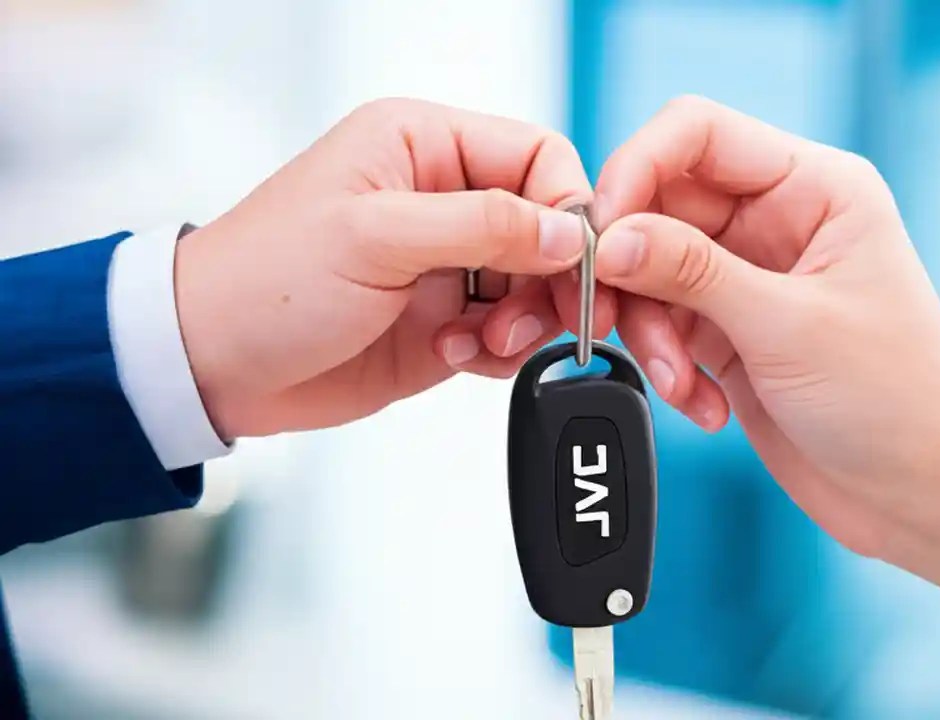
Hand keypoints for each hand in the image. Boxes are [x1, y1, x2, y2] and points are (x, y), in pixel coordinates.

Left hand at [176, 99, 614, 438]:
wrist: (210, 366)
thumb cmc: (265, 281)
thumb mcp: (377, 237)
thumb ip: (483, 227)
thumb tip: (568, 232)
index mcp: (423, 146)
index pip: (536, 157)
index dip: (567, 208)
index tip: (573, 261)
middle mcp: (442, 199)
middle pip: (547, 227)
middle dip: (550, 277)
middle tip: (537, 316)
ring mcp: (445, 264)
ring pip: (536, 286)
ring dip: (522, 321)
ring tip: (479, 340)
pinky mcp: (444, 321)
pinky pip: (508, 333)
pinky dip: (498, 352)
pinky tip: (452, 353)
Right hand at [592, 97, 939, 554]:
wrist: (926, 494)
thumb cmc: (901, 400)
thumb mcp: (789, 327)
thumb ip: (692, 273)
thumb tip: (612, 235)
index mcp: (814, 187)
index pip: (697, 133)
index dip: (638, 169)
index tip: (604, 230)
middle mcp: (779, 221)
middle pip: (660, 204)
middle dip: (634, 269)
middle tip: (619, 320)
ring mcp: (751, 279)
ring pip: (650, 270)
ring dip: (650, 330)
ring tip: (680, 381)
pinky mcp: (731, 334)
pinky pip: (663, 325)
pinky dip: (665, 366)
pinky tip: (704, 404)